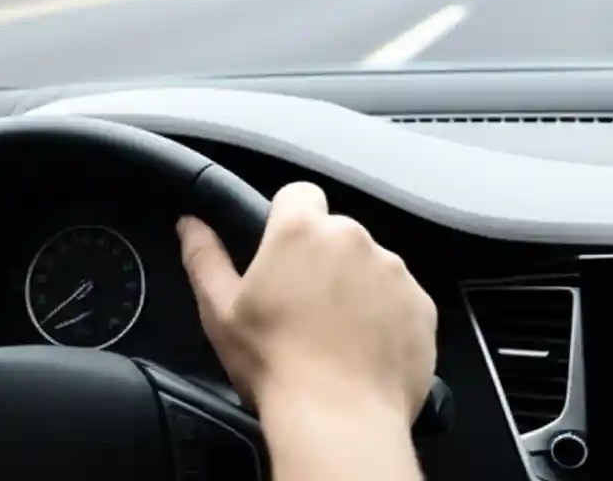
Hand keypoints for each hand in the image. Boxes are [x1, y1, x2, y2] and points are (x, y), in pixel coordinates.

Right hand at [177, 182, 436, 424]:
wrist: (339, 419)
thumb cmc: (273, 362)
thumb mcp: (220, 311)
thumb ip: (204, 257)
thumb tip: (189, 224)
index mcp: (300, 231)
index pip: (299, 193)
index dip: (287, 217)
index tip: (280, 253)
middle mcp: (353, 239)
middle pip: (335, 232)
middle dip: (321, 258)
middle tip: (300, 303)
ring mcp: (395, 272)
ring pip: (369, 265)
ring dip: (354, 286)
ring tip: (335, 333)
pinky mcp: (422, 306)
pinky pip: (400, 298)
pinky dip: (384, 315)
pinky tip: (363, 348)